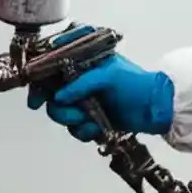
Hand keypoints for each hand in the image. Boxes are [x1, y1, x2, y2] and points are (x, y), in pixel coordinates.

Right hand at [26, 32, 174, 141]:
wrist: (156, 109)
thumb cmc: (136, 84)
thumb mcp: (109, 75)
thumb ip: (82, 84)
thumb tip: (59, 97)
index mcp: (83, 61)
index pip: (51, 66)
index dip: (39, 78)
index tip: (35, 94)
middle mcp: (78, 80)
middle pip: (49, 92)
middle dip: (54, 105)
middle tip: (58, 110)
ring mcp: (83, 99)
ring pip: (59, 112)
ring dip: (71, 119)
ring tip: (89, 120)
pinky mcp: (89, 118)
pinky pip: (74, 128)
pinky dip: (83, 130)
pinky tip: (96, 128)